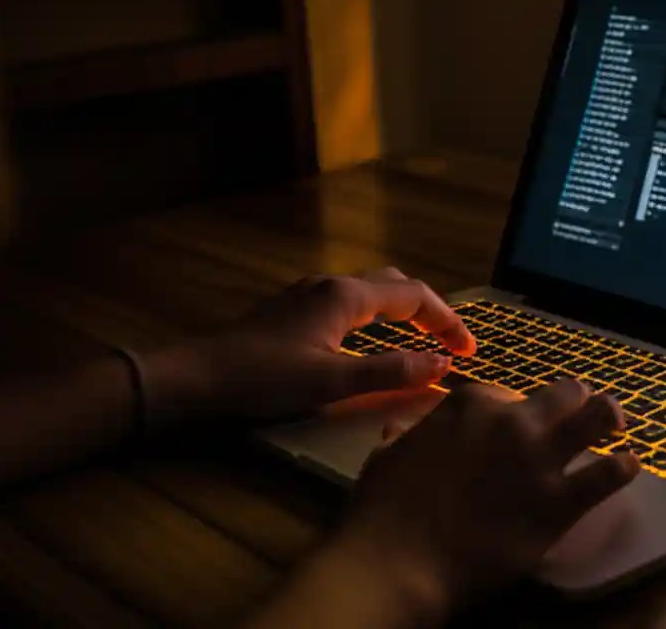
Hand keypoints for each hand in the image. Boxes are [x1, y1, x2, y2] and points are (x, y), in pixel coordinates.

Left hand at [140, 269, 475, 428]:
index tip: (469, 352)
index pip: (415, 296)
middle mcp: (329, 285)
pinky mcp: (293, 310)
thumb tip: (441, 365)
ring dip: (403, 311)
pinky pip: (350, 303)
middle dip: (429, 310)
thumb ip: (391, 372)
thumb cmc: (263, 380)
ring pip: (371, 291)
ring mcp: (308, 294)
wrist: (196, 378)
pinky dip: (377, 317)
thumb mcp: (333, 382)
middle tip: (451, 343)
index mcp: (345, 296)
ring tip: (421, 341)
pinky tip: (371, 342)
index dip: (448, 322)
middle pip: (395, 285)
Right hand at [334, 378, 639, 620]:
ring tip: (617, 425)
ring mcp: (540, 460)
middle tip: (581, 415)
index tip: (514, 426)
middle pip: (564, 394)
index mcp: (470, 404)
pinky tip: (628, 466)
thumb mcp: (386, 457)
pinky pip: (609, 476)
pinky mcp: (560, 503)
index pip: (507, 393)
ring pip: (598, 418)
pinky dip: (623, 468)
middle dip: (573, 402)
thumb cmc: (383, 511)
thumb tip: (400, 429)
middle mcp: (512, 421)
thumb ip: (404, 437)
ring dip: (610, 419)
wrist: (397, 562)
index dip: (513, 411)